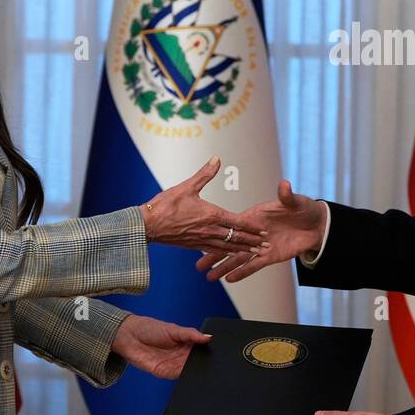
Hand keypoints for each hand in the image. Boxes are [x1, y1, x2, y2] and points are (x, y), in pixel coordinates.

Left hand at [111, 314, 210, 378]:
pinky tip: (186, 369)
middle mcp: (181, 355)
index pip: (201, 350)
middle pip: (196, 362)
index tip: (215, 351)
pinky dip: (182, 375)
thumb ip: (191, 334)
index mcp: (186, 343)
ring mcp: (173, 364)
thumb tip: (208, 337)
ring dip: (193, 369)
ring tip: (196, 363)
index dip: (208, 351)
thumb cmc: (149, 328)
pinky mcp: (164, 372)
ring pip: (188, 371)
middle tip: (208, 359)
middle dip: (202, 362)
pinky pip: (176, 376)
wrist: (129, 336)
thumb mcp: (174, 328)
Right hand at [142, 156, 269, 258]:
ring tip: (256, 254)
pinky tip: (231, 255)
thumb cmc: (165, 205)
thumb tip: (217, 158)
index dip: (252, 227)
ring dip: (243, 250)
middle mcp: (209, 230)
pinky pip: (214, 251)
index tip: (264, 231)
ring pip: (227, 247)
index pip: (237, 222)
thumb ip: (204, 174)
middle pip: (236, 237)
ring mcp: (201, 240)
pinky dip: (226, 254)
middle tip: (267, 246)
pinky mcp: (193, 245)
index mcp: (211, 215)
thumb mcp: (187, 186)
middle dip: (253, 242)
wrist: (147, 225)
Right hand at [195, 180, 326, 282]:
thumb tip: (285, 184)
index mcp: (255, 216)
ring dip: (224, 267)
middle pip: (230, 244)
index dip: (221, 231)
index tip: (205, 235)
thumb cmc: (303, 208)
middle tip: (198, 265)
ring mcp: (261, 246)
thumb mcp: (294, 201)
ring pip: (238, 258)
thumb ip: (286, 195)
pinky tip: (229, 279)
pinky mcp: (269, 257)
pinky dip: (242, 272)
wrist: (317, 224)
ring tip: (209, 277)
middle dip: (214, 254)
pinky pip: (253, 266)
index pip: (235, 224)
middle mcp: (254, 232)